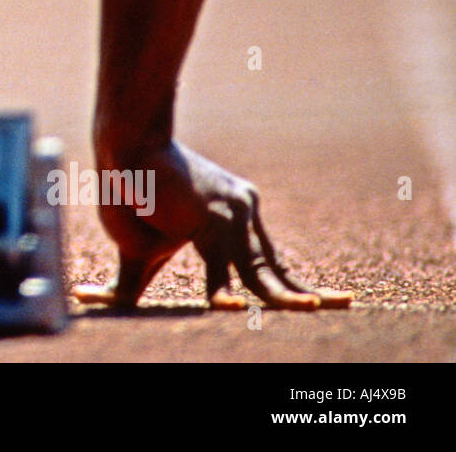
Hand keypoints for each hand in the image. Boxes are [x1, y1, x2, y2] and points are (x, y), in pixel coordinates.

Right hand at [74, 142, 351, 309]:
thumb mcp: (141, 245)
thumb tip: (113, 303)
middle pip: (274, 263)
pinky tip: (231, 308)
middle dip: (304, 291)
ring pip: (256, 268)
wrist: (121, 146)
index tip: (329, 300)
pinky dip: (220, 288)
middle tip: (345, 304)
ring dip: (280, 296)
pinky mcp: (209, 216)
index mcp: (234, 213)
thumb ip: (141, 275)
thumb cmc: (126, 192)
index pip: (269, 258)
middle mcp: (241, 211)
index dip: (293, 284)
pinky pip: (218, 263)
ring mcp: (230, 213)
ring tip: (307, 311)